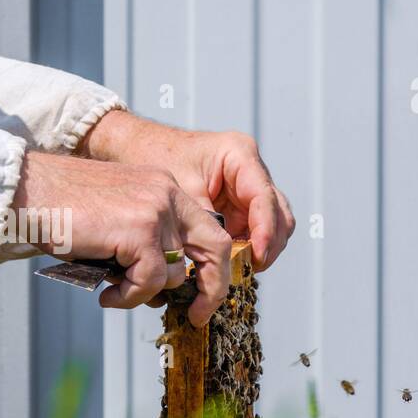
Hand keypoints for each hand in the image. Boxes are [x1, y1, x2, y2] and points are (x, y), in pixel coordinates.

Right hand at [13, 152, 232, 325]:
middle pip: (215, 248)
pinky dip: (129, 297)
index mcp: (165, 187)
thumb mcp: (116, 219)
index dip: (212, 267)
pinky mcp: (139, 231)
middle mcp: (167, 194)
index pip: (209, 230)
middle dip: (212, 289)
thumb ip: (146, 243)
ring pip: (176, 274)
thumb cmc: (61, 210)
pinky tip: (106, 295)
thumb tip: (164, 287)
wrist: (27, 192)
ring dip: (145, 293)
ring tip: (113, 291)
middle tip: (195, 317)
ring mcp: (156, 211)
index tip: (201, 296)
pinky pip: (150, 281)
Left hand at [80, 109, 294, 270]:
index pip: (264, 198)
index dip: (265, 231)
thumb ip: (203, 218)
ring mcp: (246, 189)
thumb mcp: (179, 187)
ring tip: (239, 271)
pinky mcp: (238, 205)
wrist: (139, 147)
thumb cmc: (156, 155)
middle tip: (250, 270)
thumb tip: (219, 255)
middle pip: (278, 213)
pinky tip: (230, 265)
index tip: (257, 257)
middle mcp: (249, 170)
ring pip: (272, 225)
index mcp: (239, 155)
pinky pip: (252, 231)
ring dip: (259, 250)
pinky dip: (246, 249)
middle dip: (268, 245)